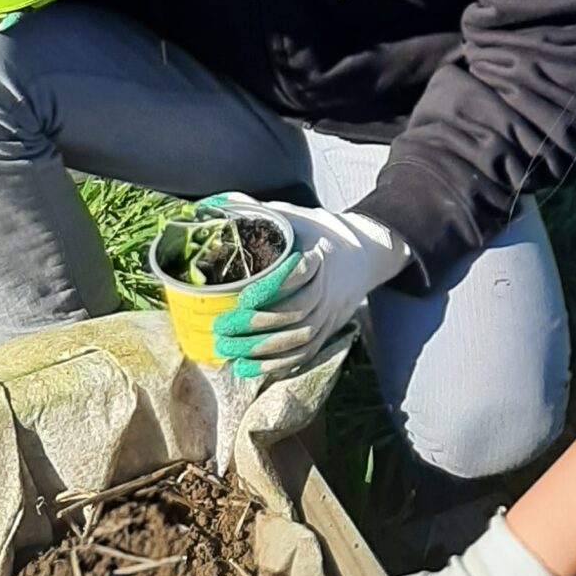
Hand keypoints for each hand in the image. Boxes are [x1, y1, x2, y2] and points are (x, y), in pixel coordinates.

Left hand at [212, 203, 409, 379]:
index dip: (273, 288)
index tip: (243, 297)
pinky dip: (277, 365)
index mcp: (322, 257)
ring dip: (263, 349)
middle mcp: (329, 288)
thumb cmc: (318, 233)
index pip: (302, 276)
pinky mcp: (327, 331)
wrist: (364, 254)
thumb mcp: (292, 216)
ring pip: (300, 338)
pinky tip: (248, 369)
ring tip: (228, 351)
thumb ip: (254, 211)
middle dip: (257, 324)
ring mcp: (330, 313)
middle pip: (297, 313)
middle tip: (222, 327)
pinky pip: (305, 354)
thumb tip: (211, 206)